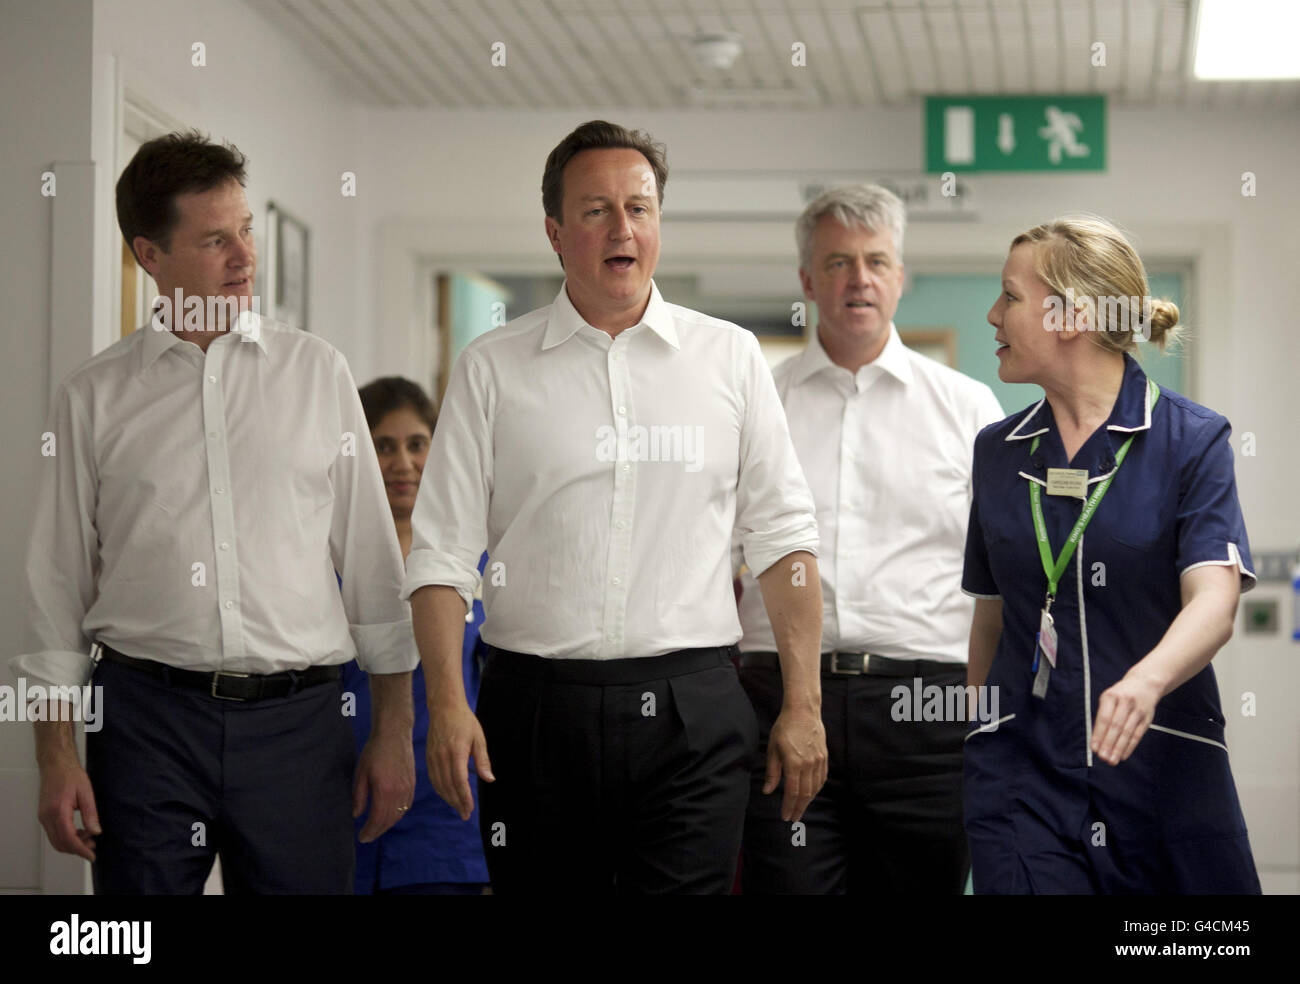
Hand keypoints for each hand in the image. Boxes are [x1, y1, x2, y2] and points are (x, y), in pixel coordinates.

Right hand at [37, 752, 99, 861]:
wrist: (56, 765)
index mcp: (57, 811)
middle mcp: (47, 816)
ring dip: (72, 843)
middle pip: (60, 843)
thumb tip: (96, 831)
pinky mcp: (44, 815)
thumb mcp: (86, 792)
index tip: (91, 856)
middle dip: (77, 848)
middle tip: (93, 846)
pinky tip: (80, 831)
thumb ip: (91, 813)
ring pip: (56, 840)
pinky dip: (66, 836)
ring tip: (89, 838)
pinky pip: (54, 832)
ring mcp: (43, 817)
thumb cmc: (70, 775)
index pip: (68, 838)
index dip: (81, 849)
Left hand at [353, 730, 414, 842]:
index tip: (361, 838)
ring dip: (388, 824)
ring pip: (399, 814)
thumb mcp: (361, 773)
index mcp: (385, 790)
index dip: (370, 831)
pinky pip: (406, 806)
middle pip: (389, 820)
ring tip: (377, 828)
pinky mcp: (413, 784)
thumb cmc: (374, 751)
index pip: (378, 819)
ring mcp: (408, 788)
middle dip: (378, 831)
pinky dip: (398, 815)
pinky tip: (390, 815)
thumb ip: (359, 796)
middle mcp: (399, 792)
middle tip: (367, 837)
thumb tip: (356, 815)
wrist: (394, 733)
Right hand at [426, 699, 493, 821]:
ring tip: (458, 808)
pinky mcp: (428, 757)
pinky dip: (440, 790)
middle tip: (466, 814)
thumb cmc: (465, 722)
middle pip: (448, 787)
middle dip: (457, 803)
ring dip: (448, 799)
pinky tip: (447, 795)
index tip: (470, 809)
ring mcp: (433, 758)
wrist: (444, 708)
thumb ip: (483, 761)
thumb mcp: (479, 739)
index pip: (460, 781)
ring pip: (439, 785)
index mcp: (456, 752)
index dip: (464, 797)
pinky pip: (433, 779)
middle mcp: (442, 757)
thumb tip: (489, 780)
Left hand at [762, 705, 826, 821]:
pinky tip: (811, 794)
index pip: (792, 792)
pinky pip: (822, 779)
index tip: (785, 816)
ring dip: (808, 801)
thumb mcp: (773, 749)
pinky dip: (816, 789)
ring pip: (815, 788)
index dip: (789, 806)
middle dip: (798, 808)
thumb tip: (768, 791)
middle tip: (793, 819)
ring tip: (800, 808)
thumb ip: (772, 772)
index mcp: (794, 763)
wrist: (803, 711)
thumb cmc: (784, 728)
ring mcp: (819, 761)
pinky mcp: (824, 757)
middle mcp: (809, 764)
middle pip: (805, 794)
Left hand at [1092, 672, 1161, 764]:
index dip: (1099, 734)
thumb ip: (1103, 715)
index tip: (1094, 748)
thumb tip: (1096, 739)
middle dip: (1108, 744)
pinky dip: (1130, 746)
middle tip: (1103, 758)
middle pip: (1116, 726)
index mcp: (1111, 696)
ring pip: (1127, 732)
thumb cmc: (1121, 694)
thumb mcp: (1109, 698)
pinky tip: (1123, 755)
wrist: (1145, 683)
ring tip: (1111, 760)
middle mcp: (1125, 702)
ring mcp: (1138, 710)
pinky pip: (1138, 734)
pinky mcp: (1147, 718)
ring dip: (1119, 748)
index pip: (1104, 718)